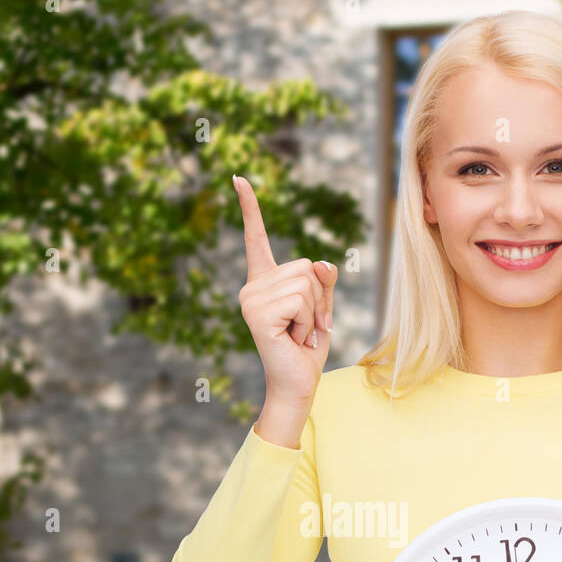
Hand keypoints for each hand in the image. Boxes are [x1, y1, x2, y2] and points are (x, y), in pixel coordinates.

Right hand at [234, 174, 336, 406]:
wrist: (298, 383)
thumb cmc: (308, 347)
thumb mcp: (321, 307)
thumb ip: (323, 281)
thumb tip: (323, 263)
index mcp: (263, 282)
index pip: (256, 239)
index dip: (250, 209)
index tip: (238, 178)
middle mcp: (251, 287)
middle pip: (305, 266)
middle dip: (318, 298)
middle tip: (306, 326)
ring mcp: (251, 300)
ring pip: (306, 283)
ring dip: (314, 313)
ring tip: (300, 333)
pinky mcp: (257, 314)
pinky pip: (300, 300)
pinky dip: (308, 321)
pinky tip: (295, 338)